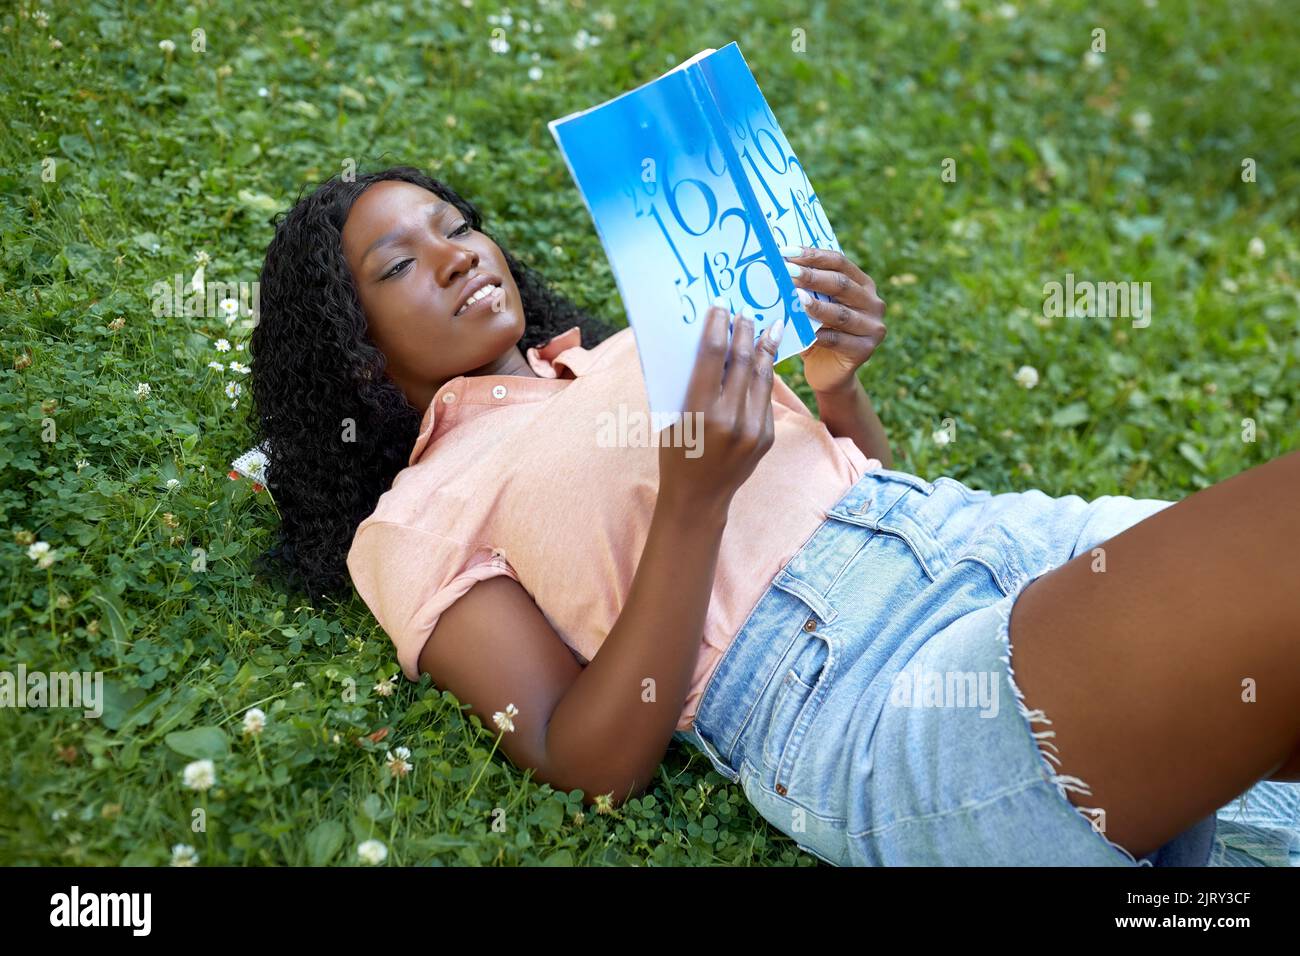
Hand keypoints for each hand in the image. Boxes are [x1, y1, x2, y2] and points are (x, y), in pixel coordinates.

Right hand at [657, 305, 780, 515]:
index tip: (720, 308)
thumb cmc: (676, 453)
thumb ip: (692, 384)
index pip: (713, 355)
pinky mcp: (766, 437)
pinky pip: (765, 398)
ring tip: (766, 328)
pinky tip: (764, 362)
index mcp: (700, 411)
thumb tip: (711, 345)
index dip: (718, 326)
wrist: (698, 498)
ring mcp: (753, 430)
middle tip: (746, 312)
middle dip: (745, 331)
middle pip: (743, 360)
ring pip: (762, 377)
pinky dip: (763, 376)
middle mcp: (731, 419)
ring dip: (763, 349)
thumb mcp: (674, 417)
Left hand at [780, 245, 886, 395]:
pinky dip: (818, 335)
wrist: (828, 372)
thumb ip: (806, 289)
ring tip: (795, 298)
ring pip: (840, 313)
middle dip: (811, 276)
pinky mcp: (865, 350)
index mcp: (863, 284)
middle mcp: (873, 303)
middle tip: (787, 272)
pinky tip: (801, 332)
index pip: (839, 262)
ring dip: (816, 306)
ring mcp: (873, 327)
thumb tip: (777, 265)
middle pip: (841, 284)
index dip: (813, 256)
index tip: (786, 252)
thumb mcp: (813, 307)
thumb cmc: (817, 333)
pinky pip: (837, 340)